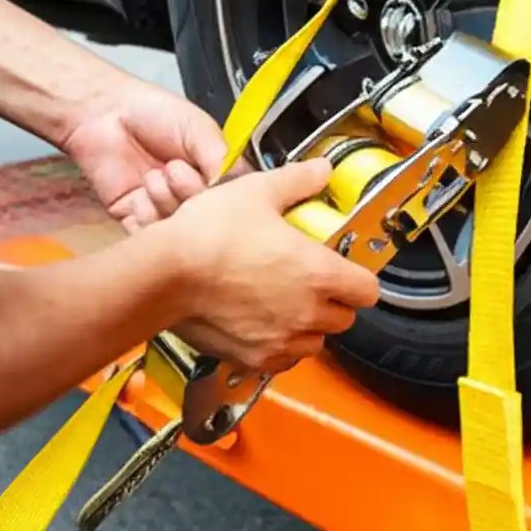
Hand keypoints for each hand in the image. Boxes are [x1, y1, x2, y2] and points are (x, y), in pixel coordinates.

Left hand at [58, 79, 233, 232]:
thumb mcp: (198, 127)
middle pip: (207, 221)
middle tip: (174, 171)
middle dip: (191, 197)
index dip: (225, 197)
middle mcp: (194, 196)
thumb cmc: (154, 113)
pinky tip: (139, 198)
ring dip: (166, 204)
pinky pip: (148, 238)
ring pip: (179, 232)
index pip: (234, 199)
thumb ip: (221, 157)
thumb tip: (233, 189)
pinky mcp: (136, 220)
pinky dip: (146, 222)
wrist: (102, 114)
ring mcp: (166, 210)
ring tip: (152, 177)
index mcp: (217, 175)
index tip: (212, 182)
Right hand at [152, 159, 379, 370]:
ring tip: (286, 305)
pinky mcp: (254, 358)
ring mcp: (282, 339)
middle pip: (345, 318)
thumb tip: (322, 170)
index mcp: (319, 273)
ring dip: (309, 328)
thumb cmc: (211, 232)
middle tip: (311, 283)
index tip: (343, 268)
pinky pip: (284, 360)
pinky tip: (263, 325)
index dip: (358, 278)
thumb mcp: (257, 192)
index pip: (368, 290)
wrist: (162, 275)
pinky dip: (280, 347)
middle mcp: (308, 312)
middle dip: (334, 302)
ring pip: (316, 342)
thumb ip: (297, 182)